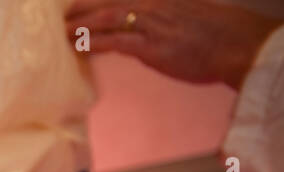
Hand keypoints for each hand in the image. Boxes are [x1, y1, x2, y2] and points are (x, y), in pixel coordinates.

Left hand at [66, 0, 280, 88]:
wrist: (235, 44)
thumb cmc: (211, 34)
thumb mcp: (182, 15)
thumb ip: (157, 17)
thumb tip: (136, 28)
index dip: (92, 1)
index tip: (72, 6)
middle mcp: (151, 4)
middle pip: (106, 3)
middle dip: (79, 9)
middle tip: (55, 18)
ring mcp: (151, 24)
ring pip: (106, 20)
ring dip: (80, 26)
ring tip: (60, 33)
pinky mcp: (151, 47)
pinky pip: (115, 43)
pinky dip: (94, 44)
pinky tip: (78, 47)